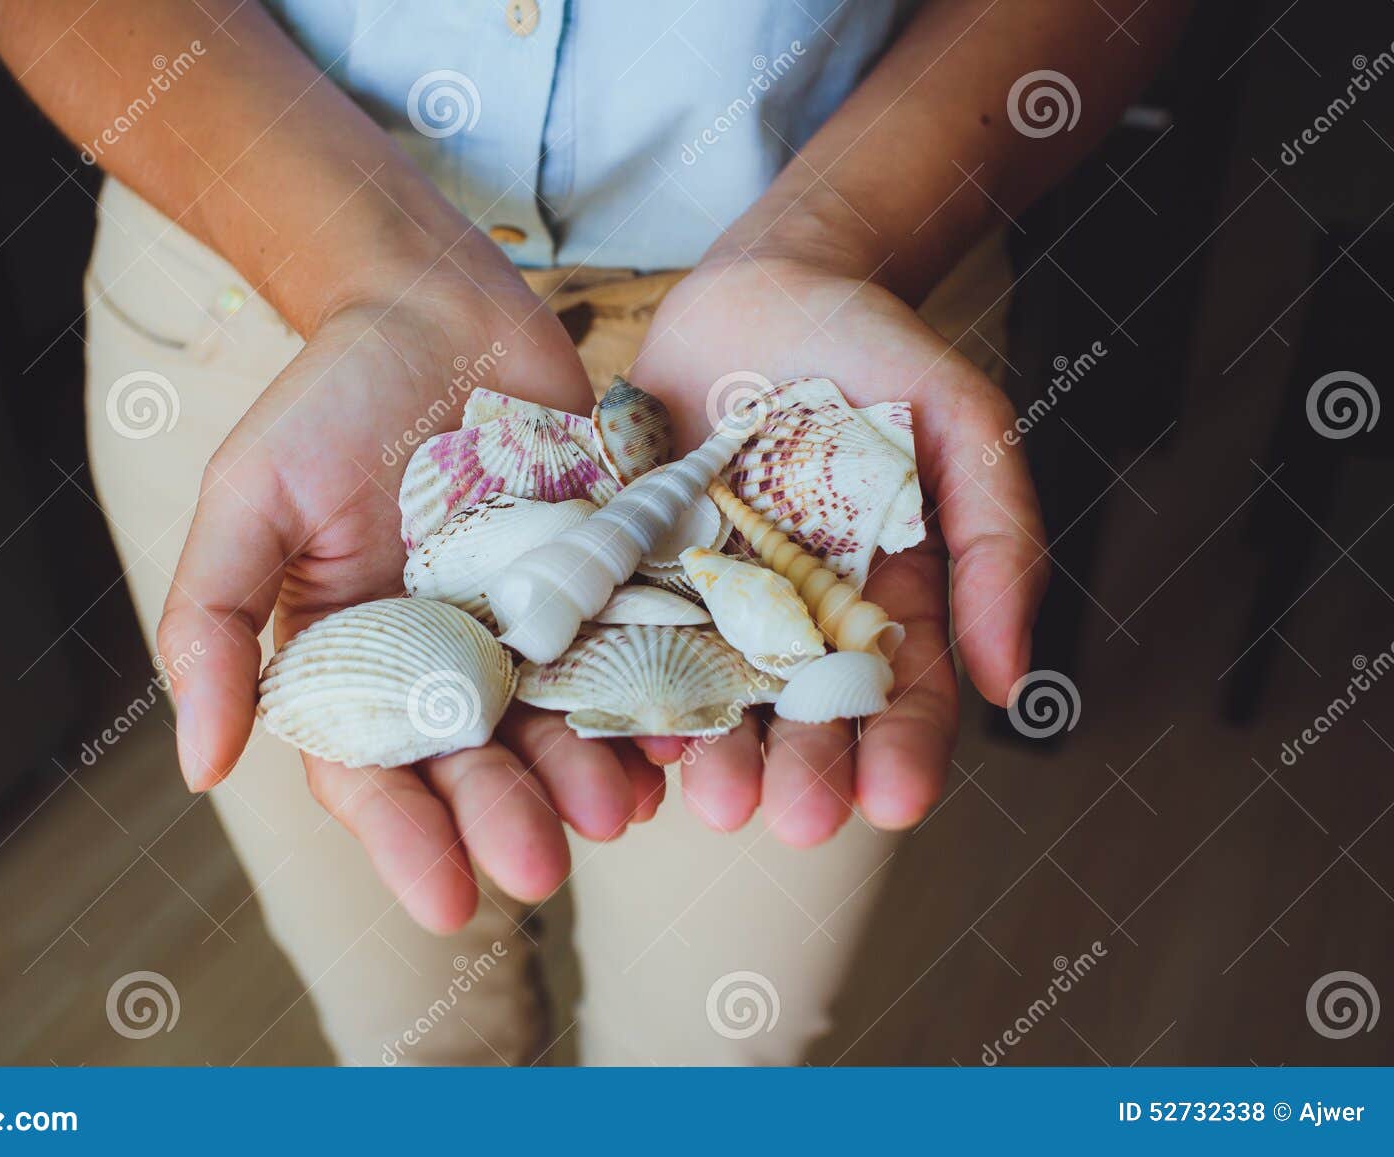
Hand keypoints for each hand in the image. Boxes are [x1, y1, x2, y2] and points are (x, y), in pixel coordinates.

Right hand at [156, 248, 663, 933]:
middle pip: (481, 762)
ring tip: (622, 810)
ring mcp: (529, 619)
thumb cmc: (330, 397)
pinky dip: (658, 693)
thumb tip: (202, 768)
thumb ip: (215, 626)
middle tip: (545, 867)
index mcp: (360, 659)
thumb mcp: (249, 501)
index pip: (377, 774)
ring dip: (592, 772)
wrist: (433, 304)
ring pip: (565, 721)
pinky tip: (683, 735)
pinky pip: (634, 646)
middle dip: (510, 816)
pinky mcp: (598, 574)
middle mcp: (449, 657)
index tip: (449, 903)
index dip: (408, 841)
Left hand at [628, 255, 1047, 842]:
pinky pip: (629, 631)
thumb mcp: (964, 427)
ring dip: (716, 749)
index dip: (905, 751)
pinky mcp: (639, 563)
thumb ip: (996, 541)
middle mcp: (796, 617)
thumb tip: (1010, 678)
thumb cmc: (877, 352)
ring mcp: (714, 595)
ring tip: (712, 794)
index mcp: (882, 601)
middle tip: (797, 820)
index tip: (897, 799)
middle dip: (804, 771)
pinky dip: (626, 680)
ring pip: (715, 689)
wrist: (768, 283)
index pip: (903, 697)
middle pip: (802, 714)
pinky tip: (628, 724)